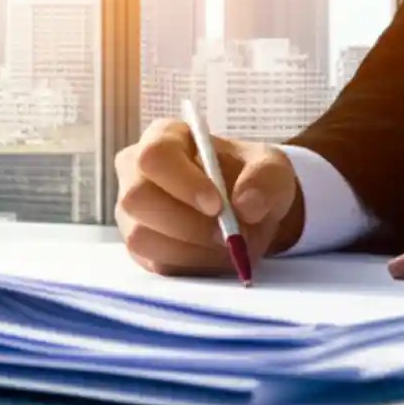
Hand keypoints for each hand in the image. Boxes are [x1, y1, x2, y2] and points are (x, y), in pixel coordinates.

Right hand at [113, 119, 303, 276]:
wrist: (247, 212)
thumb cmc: (250, 179)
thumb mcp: (272, 169)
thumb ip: (265, 180)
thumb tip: (247, 206)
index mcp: (164, 138)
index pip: (155, 156)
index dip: (182, 182)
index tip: (216, 204)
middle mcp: (135, 172)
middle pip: (137, 198)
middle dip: (186, 224)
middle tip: (225, 234)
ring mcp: (131, 212)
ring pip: (141, 237)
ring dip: (191, 249)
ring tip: (226, 245)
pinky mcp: (138, 247)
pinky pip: (153, 263)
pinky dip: (190, 266)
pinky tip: (213, 255)